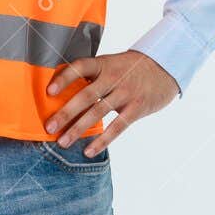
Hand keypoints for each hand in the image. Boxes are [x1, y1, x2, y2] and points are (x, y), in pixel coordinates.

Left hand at [44, 50, 178, 156]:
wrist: (165, 67)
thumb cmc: (130, 69)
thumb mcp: (111, 64)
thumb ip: (92, 76)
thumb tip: (63, 94)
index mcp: (103, 64)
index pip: (80, 67)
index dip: (64, 78)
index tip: (49, 92)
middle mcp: (113, 77)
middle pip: (86, 95)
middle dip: (66, 112)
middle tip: (49, 126)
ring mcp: (126, 93)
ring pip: (98, 112)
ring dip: (79, 129)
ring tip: (63, 142)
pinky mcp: (137, 108)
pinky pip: (117, 127)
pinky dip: (103, 140)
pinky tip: (89, 151)